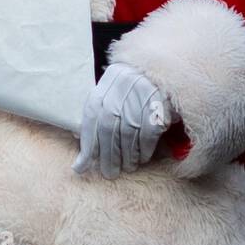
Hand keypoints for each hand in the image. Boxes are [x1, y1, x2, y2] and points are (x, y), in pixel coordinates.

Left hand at [73, 62, 172, 179]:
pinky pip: (148, 133)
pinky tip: (141, 158)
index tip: (81, 166)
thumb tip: (77, 137)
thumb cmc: (136, 87)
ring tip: (127, 167)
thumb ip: (99, 111)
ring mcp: (142, 93)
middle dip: (107, 155)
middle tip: (109, 172)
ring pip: (128, 132)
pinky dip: (143, 149)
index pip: (91, 116)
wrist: (167, 72)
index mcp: (108, 81)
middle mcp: (122, 85)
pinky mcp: (160, 103)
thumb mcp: (115, 91)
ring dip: (126, 155)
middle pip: (108, 127)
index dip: (86, 144)